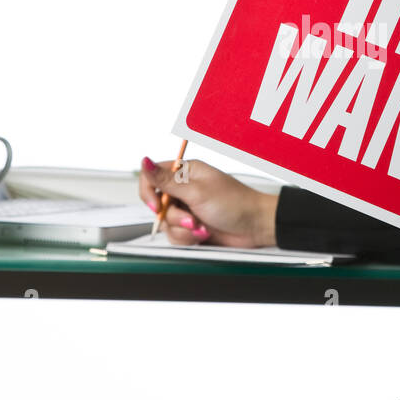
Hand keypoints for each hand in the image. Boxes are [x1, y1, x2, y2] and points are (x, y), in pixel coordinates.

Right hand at [138, 155, 278, 247]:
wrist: (256, 227)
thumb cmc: (235, 203)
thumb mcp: (197, 192)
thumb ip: (166, 180)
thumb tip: (144, 162)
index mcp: (186, 172)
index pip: (152, 178)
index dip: (150, 194)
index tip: (158, 207)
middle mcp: (184, 189)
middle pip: (157, 205)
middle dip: (174, 217)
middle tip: (192, 220)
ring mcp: (188, 208)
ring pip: (166, 223)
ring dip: (183, 230)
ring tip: (202, 228)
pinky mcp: (192, 226)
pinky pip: (175, 235)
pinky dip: (188, 238)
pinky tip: (204, 234)